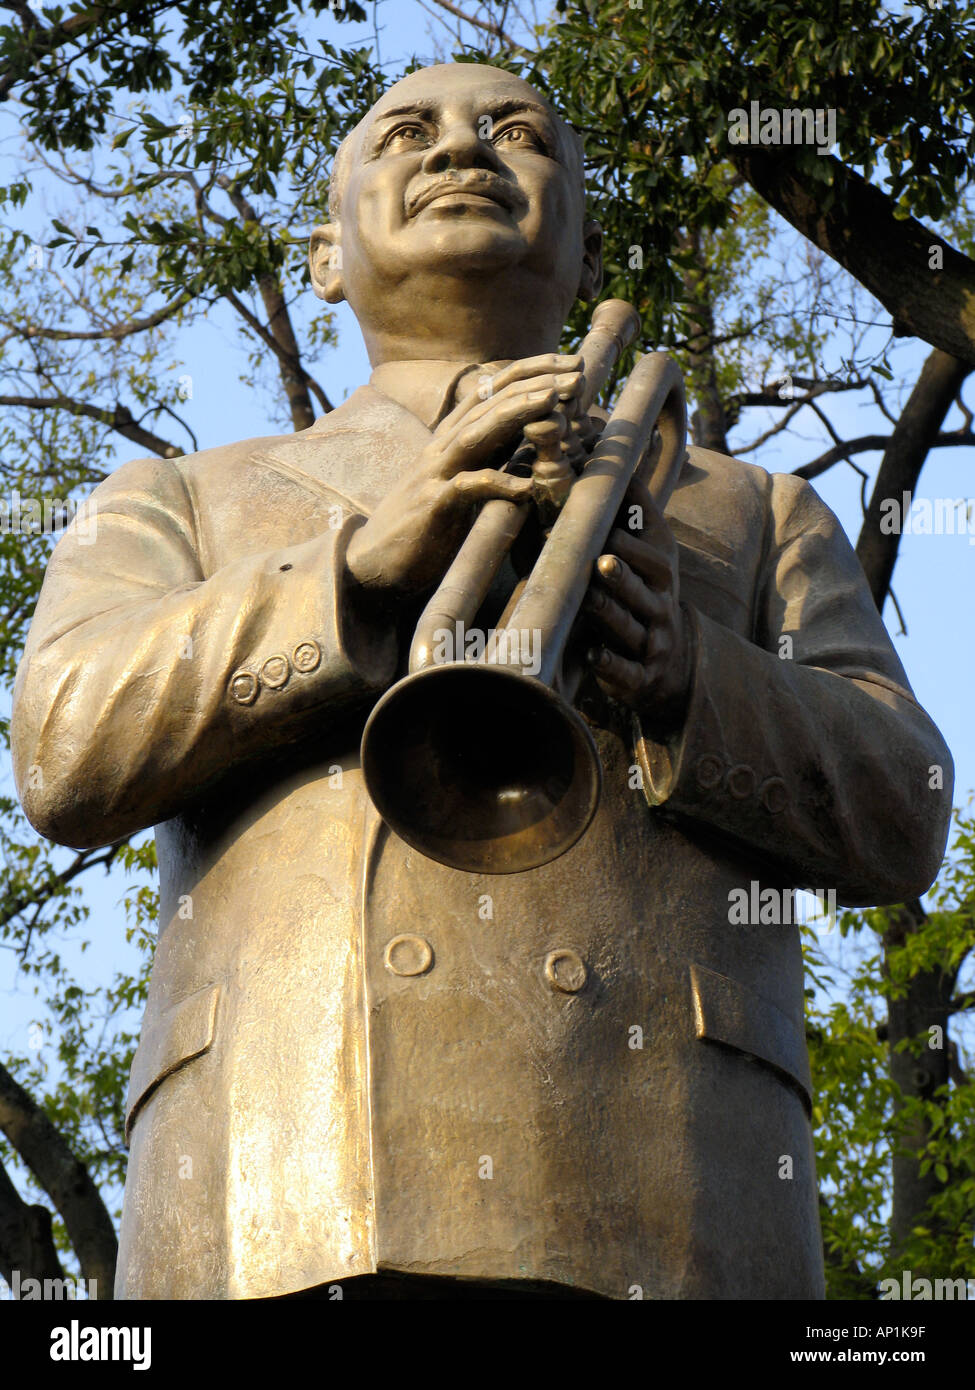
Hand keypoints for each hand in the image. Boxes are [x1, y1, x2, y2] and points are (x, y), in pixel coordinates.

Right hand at [345, 352, 584, 596]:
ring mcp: (435, 473)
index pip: (492, 391)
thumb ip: (488, 456)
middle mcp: (442, 447)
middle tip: (575, 373)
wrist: (375, 560)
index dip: (530, 372)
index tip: (570, 364)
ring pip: (477, 433)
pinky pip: (467, 488)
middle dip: (534, 383)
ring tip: (552, 401)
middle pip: (489, 402)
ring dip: (515, 413)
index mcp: (452, 438)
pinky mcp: (432, 506)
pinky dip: (497, 484)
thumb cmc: (425, 523)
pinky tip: (528, 486)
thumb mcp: (460, 479)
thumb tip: (529, 438)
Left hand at [584, 476, 694, 734]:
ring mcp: (652, 642)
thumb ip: (637, 514)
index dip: (631, 537)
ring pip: (631, 625)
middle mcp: (661, 604)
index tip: (605, 523)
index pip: (652, 551)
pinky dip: (611, 664)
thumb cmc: (649, 594)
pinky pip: (628, 671)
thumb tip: (619, 462)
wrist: (675, 663)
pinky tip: (593, 655)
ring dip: (611, 611)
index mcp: (661, 571)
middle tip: (601, 559)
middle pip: (645, 587)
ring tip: (591, 597)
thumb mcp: (653, 553)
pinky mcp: (641, 676)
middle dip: (624, 573)